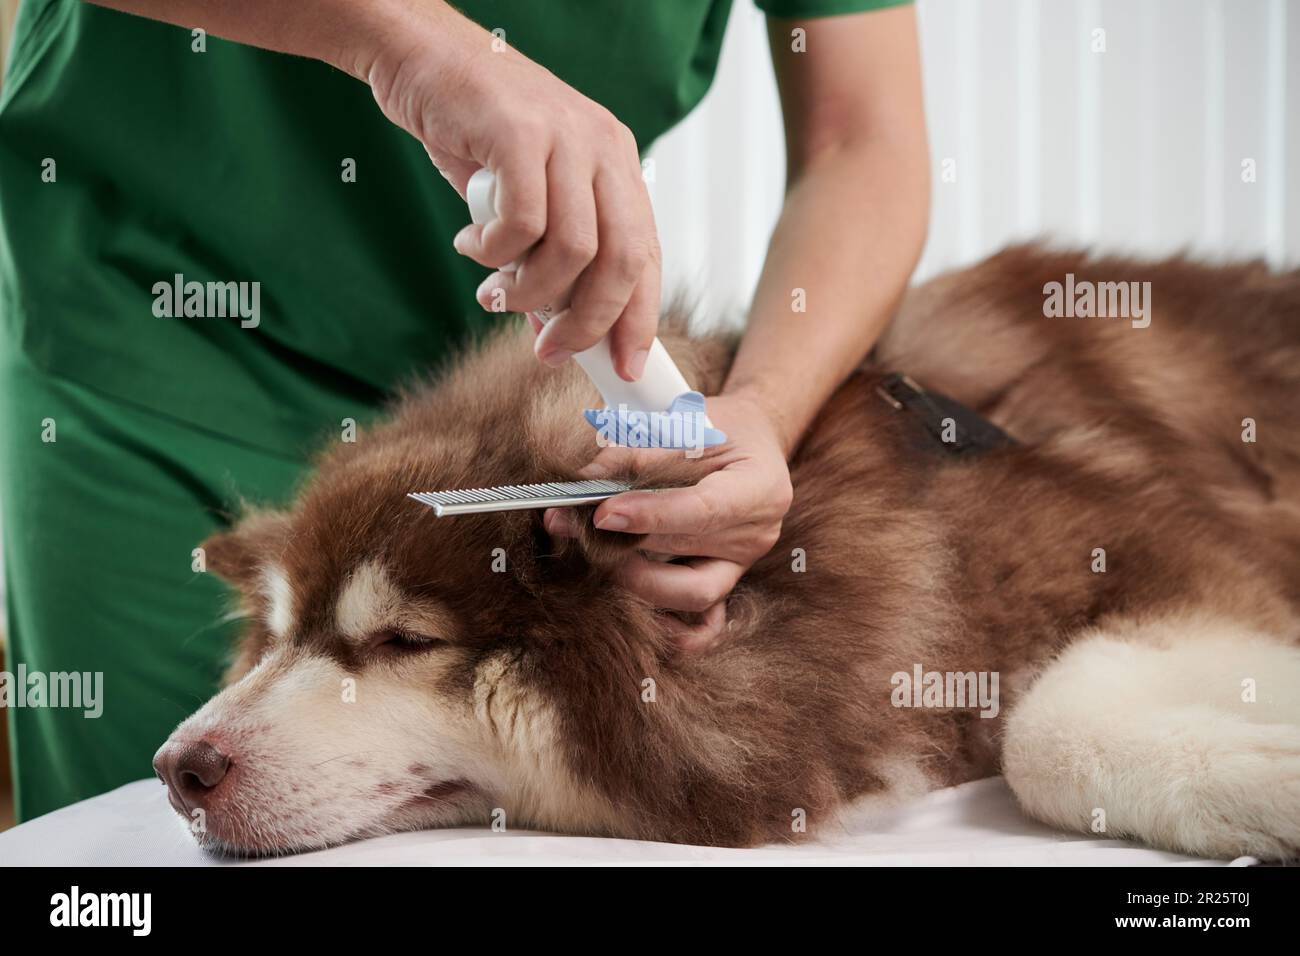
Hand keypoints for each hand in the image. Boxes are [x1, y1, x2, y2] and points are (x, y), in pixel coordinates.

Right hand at [359, 1, 660, 380]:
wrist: (421, 57)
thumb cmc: (475, 132)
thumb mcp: (528, 196)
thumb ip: (549, 255)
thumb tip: (556, 329)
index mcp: (617, 164)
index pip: (648, 256)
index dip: (639, 319)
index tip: (625, 368)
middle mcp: (603, 148)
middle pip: (622, 262)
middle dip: (587, 323)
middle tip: (550, 351)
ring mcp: (565, 137)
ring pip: (573, 252)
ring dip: (529, 292)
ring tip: (494, 290)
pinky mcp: (520, 133)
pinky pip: (522, 224)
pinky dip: (495, 252)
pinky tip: (472, 243)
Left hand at [544, 393, 793, 650]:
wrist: (750, 441)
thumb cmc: (716, 426)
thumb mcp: (680, 423)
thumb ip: (634, 454)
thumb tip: (578, 483)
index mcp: (759, 486)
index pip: (704, 509)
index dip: (651, 515)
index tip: (602, 514)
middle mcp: (756, 534)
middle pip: (685, 550)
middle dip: (621, 541)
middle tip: (567, 521)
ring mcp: (742, 564)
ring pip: (686, 590)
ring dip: (631, 576)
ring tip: (587, 548)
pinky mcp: (724, 582)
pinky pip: (702, 624)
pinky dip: (669, 627)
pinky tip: (629, 605)